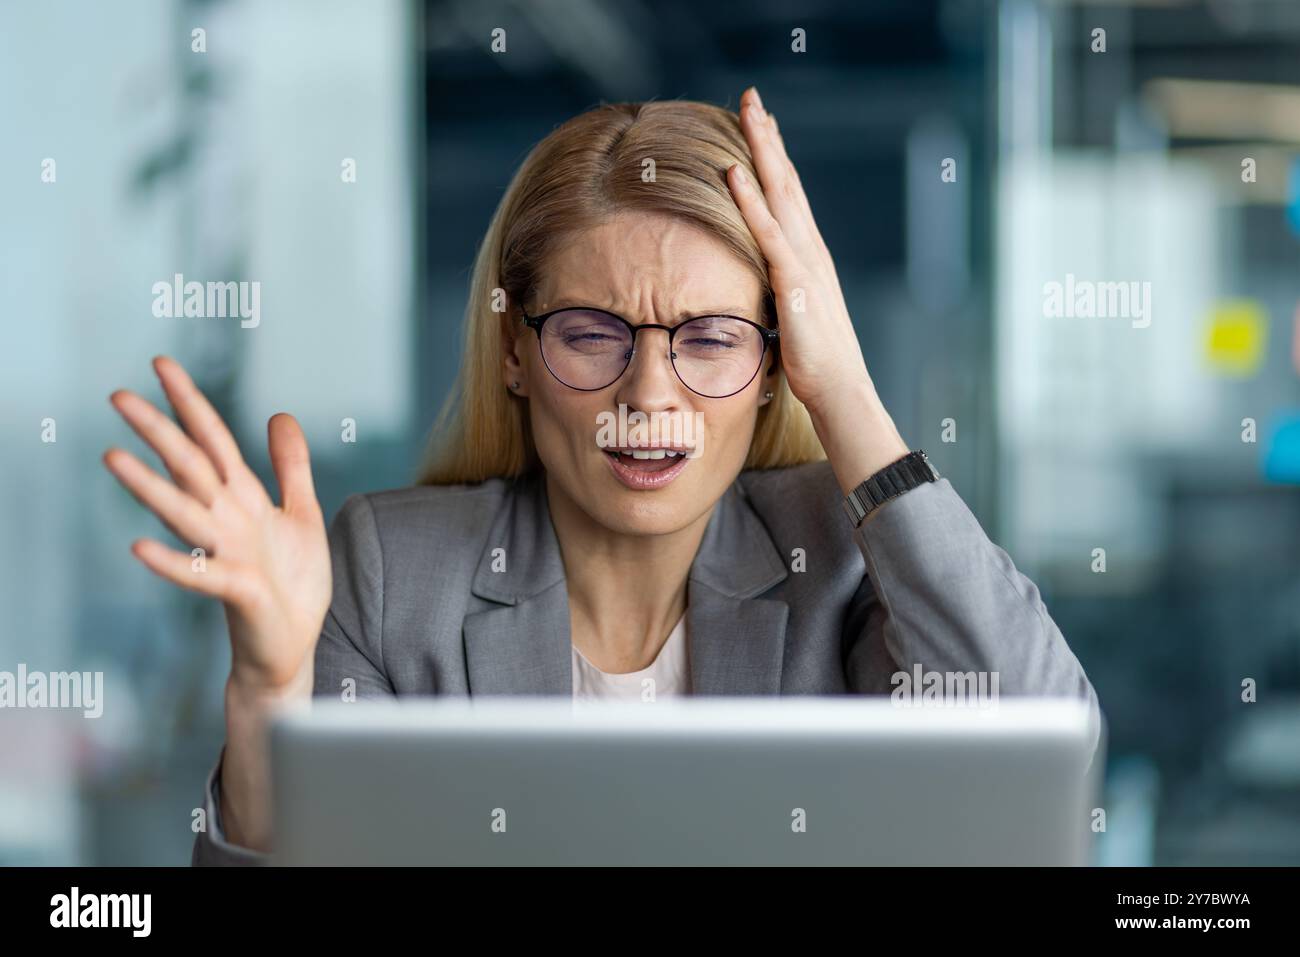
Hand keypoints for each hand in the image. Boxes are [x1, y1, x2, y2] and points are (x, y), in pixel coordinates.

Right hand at [103, 356, 330, 694]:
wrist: (290, 645)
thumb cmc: (292, 584)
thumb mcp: (302, 513)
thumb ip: (291, 466)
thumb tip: (280, 415)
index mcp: (244, 500)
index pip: (212, 441)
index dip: (190, 403)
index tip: (161, 364)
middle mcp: (226, 522)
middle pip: (189, 468)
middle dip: (159, 431)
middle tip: (117, 396)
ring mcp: (226, 555)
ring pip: (184, 514)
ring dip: (149, 488)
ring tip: (113, 458)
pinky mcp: (235, 592)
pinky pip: (199, 575)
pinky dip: (172, 562)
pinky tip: (140, 548)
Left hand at [728, 86, 908, 490]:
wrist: (841, 391)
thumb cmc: (815, 362)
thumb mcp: (791, 316)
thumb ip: (777, 292)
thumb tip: (759, 287)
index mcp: (808, 255)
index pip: (788, 195)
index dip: (773, 157)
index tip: (759, 123)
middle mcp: (810, 249)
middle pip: (787, 180)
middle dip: (768, 136)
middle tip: (753, 96)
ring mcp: (805, 262)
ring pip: (781, 194)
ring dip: (762, 151)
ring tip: (748, 113)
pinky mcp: (795, 283)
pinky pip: (769, 233)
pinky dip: (751, 201)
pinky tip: (735, 173)